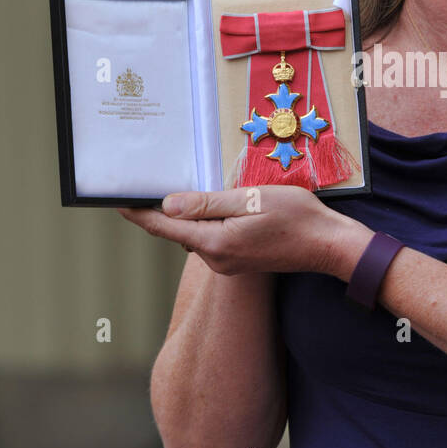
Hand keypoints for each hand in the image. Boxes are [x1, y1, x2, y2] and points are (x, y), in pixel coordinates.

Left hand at [118, 184, 369, 277]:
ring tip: (182, 190)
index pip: (164, 227)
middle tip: (147, 185)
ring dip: (189, 215)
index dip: (138, 214)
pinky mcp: (241, 259)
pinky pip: (214, 238)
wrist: (329, 245)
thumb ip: (207, 204)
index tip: (117, 203)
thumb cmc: (296, 218)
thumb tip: (168, 205)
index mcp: (214, 243)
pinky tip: (217, 206)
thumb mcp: (250, 200)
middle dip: (162, 211)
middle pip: (178, 231)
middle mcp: (216, 258)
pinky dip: (208, 222)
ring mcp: (229, 262)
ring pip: (197, 234)